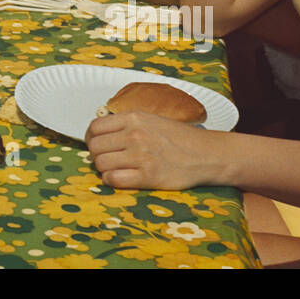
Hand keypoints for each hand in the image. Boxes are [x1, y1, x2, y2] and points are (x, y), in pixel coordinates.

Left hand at [85, 111, 218, 189]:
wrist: (207, 154)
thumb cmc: (179, 138)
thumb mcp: (151, 119)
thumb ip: (126, 124)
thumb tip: (100, 132)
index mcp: (134, 118)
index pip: (95, 127)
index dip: (92, 138)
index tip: (97, 145)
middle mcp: (135, 134)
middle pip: (95, 147)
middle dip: (97, 154)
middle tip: (107, 159)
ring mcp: (141, 155)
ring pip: (101, 164)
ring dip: (104, 169)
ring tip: (116, 169)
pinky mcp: (147, 176)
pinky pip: (113, 179)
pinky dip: (111, 181)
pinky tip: (120, 178)